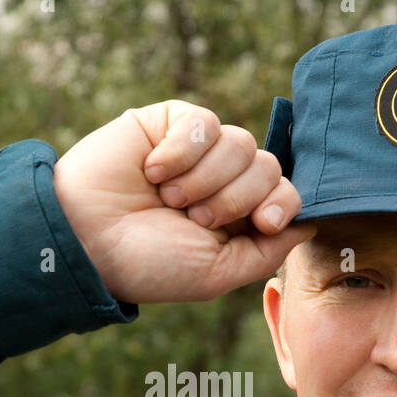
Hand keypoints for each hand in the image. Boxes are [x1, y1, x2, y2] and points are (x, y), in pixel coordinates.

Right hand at [52, 100, 314, 303]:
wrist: (85, 238)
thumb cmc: (147, 264)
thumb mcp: (217, 274)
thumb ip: (267, 252)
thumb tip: (311, 224)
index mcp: (237, 219)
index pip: (287, 193)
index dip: (281, 203)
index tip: (261, 222)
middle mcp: (223, 182)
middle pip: (269, 167)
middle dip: (235, 198)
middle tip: (192, 217)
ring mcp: (199, 151)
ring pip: (241, 143)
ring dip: (204, 179)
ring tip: (168, 198)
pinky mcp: (171, 123)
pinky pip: (204, 122)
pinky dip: (182, 152)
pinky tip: (153, 171)